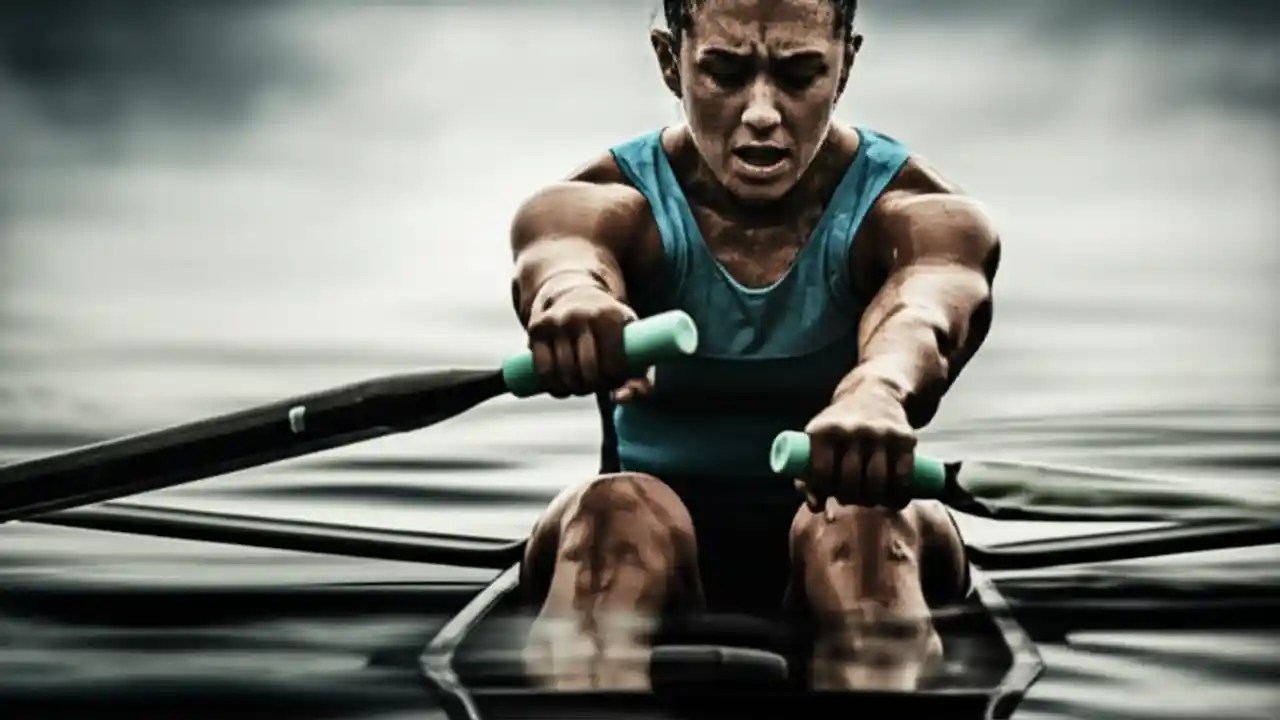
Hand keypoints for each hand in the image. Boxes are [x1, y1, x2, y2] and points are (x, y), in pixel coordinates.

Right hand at [527, 282, 638, 397]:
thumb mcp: (630, 342)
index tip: (613, 378)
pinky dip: (552, 385)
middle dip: (592, 386)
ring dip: (572, 389)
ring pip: (563, 372)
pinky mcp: (537, 327)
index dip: (614, 379)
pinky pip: (543, 369)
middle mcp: (581, 315)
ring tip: (580, 386)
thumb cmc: (611, 328)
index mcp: (609, 317)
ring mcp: (557, 321)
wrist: (577, 295)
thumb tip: (620, 399)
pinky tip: (561, 386)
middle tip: (595, 385)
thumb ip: (639, 377)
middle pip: (587, 371)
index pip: (612, 365)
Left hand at [799, 376, 916, 512]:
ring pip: (877, 482)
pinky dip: (899, 496)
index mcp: (824, 430)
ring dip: (874, 500)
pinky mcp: (904, 438)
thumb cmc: (840, 425)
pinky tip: (895, 501)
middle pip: (851, 481)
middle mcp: (852, 430)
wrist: (874, 391)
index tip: (831, 494)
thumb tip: (816, 506)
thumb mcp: (819, 439)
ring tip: (870, 500)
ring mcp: (880, 433)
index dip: (826, 491)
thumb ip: (809, 473)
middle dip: (851, 497)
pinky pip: (903, 477)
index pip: (823, 473)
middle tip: (852, 498)